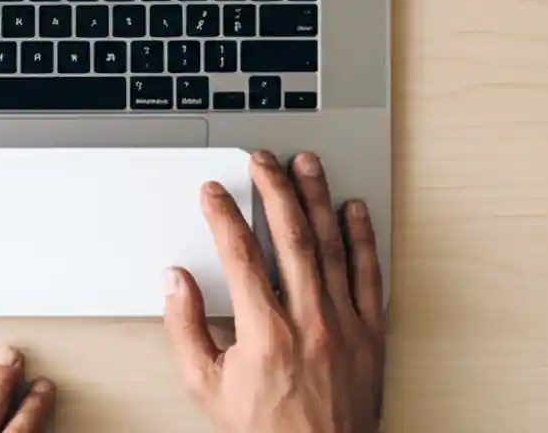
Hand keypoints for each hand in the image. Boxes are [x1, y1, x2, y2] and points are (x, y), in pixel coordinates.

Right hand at [164, 151, 385, 432]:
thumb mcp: (206, 388)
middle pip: (291, 236)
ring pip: (332, 247)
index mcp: (265, 333)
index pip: (240, 254)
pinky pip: (369, 276)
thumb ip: (186, 329)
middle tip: (262, 160)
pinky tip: (353, 210)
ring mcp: (345, 326)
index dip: (223, 215)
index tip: (213, 191)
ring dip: (318, 199)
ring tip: (307, 165)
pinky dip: (362, 239)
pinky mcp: (372, 335)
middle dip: (273, 189)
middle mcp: (309, 322)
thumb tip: (176, 282)